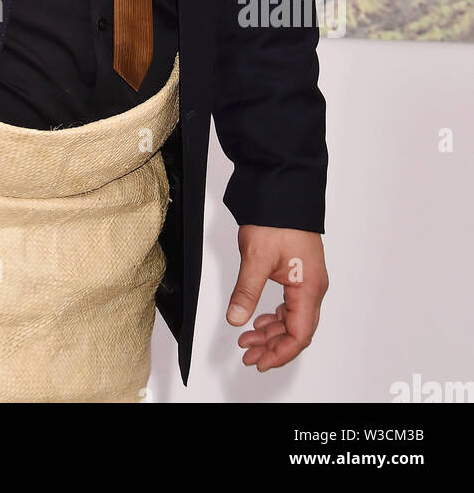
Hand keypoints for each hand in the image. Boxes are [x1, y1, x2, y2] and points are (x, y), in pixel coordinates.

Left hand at [226, 225, 327, 371]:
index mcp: (308, 287)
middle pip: (298, 330)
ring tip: (248, 339)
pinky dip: (275, 316)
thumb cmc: (276, 217)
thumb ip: (247, 291)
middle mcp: (313, 287)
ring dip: (272, 332)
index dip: (279, 353)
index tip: (259, 361)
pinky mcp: (300, 272)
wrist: (283, 188)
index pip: (299, 335)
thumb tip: (237, 318)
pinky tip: (260, 319)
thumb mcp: (256, 257)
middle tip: (249, 355)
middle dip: (273, 346)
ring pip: (294, 318)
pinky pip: (291, 304)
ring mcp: (308, 279)